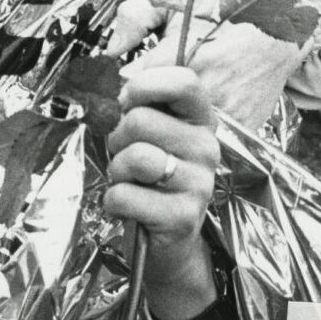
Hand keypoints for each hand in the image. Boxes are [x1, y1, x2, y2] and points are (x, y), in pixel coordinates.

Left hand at [105, 66, 220, 319]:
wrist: (169, 243)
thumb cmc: (151, 179)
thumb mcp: (149, 134)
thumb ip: (142, 103)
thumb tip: (127, 76)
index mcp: (199, 121)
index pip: (185, 81)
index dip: (145, 84)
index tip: (129, 100)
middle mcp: (206, 148)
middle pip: (141, 120)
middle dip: (118, 138)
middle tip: (127, 155)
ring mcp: (198, 184)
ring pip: (134, 157)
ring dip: (116, 170)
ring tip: (130, 181)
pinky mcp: (183, 217)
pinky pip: (124, 195)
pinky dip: (113, 201)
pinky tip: (129, 206)